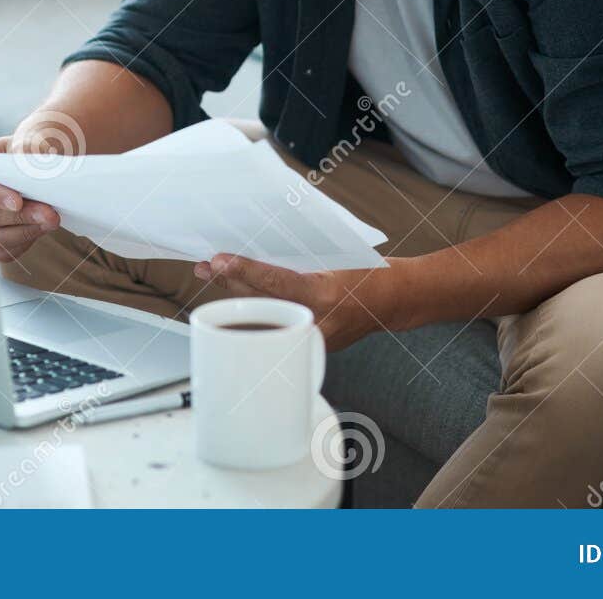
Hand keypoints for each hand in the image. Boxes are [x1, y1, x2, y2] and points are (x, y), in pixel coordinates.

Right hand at [0, 134, 62, 261]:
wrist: (41, 166)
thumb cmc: (35, 150)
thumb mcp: (34, 141)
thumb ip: (29, 147)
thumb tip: (24, 157)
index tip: (17, 202)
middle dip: (20, 218)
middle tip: (50, 216)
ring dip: (26, 232)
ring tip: (52, 220)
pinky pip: (5, 251)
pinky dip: (25, 242)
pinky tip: (42, 227)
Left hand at [193, 253, 403, 350]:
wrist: (395, 300)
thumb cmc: (370, 272)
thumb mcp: (335, 258)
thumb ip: (298, 262)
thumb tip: (257, 254)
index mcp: (325, 295)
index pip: (275, 283)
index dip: (244, 270)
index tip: (219, 260)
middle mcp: (317, 321)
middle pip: (262, 302)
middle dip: (231, 283)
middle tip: (207, 267)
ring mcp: (313, 339)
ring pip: (264, 316)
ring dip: (237, 296)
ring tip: (213, 277)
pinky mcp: (311, 348)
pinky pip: (276, 327)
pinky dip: (256, 310)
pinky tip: (238, 298)